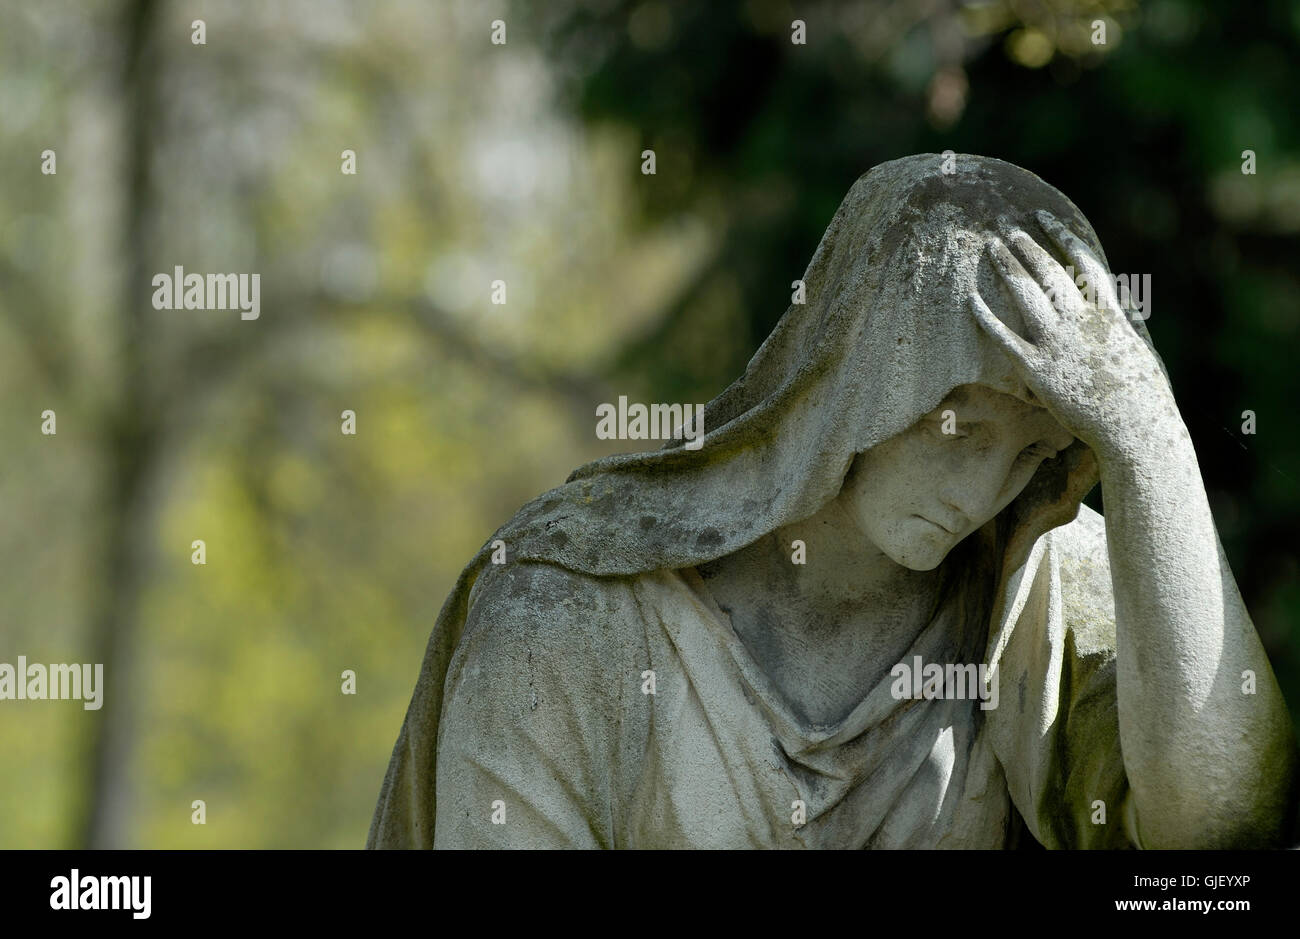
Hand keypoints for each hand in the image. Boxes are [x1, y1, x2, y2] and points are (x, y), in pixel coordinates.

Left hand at [968, 209, 1175, 459]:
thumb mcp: (1140, 349)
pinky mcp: (1038, 370)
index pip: (1081, 261)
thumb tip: (1121, 298)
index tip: (1044, 219)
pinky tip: (970, 298)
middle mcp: (1081, 321)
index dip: (1061, 236)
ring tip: (990, 247)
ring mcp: (1058, 343)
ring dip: (1007, 267)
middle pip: (1048, 271)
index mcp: (1108, 313)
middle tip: (1005, 229)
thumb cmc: (1143, 396)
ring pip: (1026, 294)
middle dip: (1026, 246)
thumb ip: (1126, 321)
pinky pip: (1005, 337)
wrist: (1135, 427)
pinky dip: (987, 316)